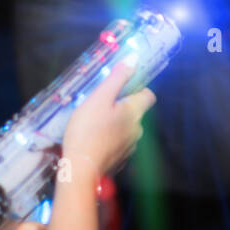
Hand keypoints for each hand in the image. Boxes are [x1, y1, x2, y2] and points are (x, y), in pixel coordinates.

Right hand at [61, 59, 155, 176]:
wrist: (80, 170)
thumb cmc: (88, 130)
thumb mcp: (99, 98)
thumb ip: (117, 78)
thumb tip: (133, 59)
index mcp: (135, 113)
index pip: (149, 95)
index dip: (139, 89)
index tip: (122, 88)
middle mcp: (138, 130)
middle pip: (136, 113)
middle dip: (121, 107)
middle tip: (100, 105)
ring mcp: (130, 147)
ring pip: (126, 129)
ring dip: (115, 125)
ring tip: (93, 124)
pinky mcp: (119, 160)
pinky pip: (117, 144)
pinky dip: (109, 140)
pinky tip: (93, 141)